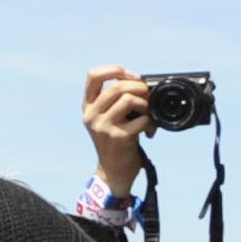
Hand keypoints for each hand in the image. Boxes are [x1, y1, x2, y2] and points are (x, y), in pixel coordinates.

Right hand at [82, 66, 153, 193]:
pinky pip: (142, 119)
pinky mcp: (119, 137)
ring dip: (146, 104)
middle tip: (148, 96)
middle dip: (139, 87)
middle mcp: (92, 116)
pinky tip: (150, 131)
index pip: (93, 76)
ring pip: (129, 99)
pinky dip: (152, 123)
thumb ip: (114, 101)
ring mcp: (104, 127)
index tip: (131, 76)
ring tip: (149, 115)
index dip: (114, 70)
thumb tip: (140, 83)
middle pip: (117, 86)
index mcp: (88, 107)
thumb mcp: (107, 119)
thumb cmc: (116, 142)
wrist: (113, 171)